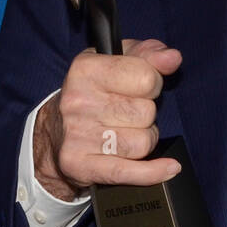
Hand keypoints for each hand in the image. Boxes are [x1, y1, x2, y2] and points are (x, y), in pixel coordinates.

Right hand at [32, 38, 181, 199]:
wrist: (54, 132)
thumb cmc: (94, 92)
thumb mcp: (116, 61)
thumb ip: (149, 54)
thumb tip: (171, 58)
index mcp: (85, 70)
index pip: (147, 78)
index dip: (152, 83)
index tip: (140, 87)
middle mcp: (77, 101)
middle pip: (147, 112)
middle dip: (146, 113)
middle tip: (127, 112)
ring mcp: (77, 135)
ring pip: (143, 142)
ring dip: (142, 139)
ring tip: (123, 131)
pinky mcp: (80, 164)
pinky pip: (129, 171)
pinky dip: (152, 172)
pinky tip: (169, 168)